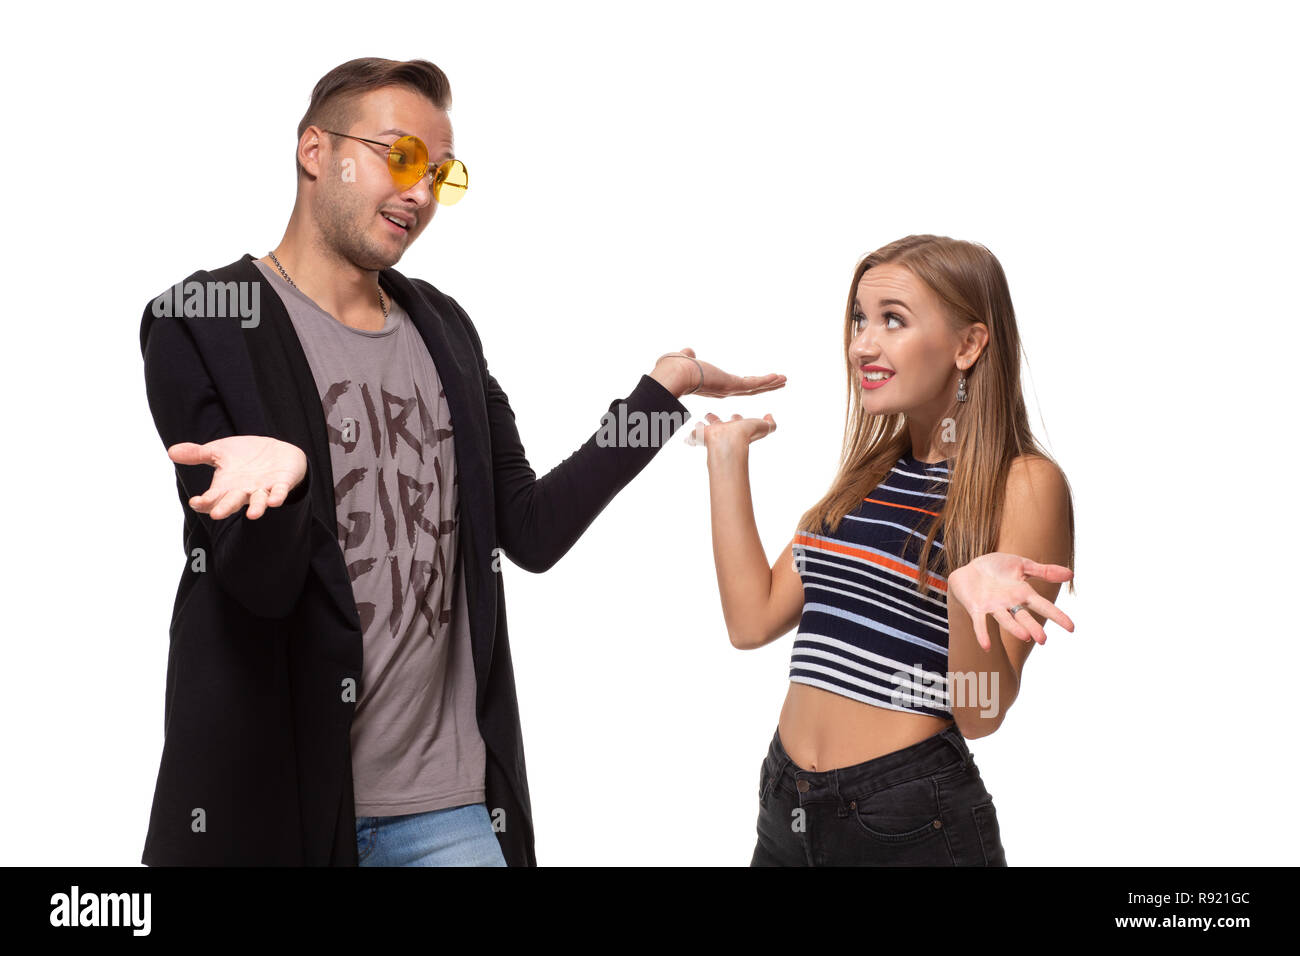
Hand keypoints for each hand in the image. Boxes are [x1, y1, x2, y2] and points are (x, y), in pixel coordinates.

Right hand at [167, 436, 307, 519]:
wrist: (277, 452)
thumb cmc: (245, 456)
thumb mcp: (219, 451)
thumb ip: (197, 454)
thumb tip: (171, 452)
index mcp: (227, 486)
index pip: (213, 498)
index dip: (205, 502)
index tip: (195, 502)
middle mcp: (244, 491)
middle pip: (233, 502)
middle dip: (225, 508)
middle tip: (216, 515)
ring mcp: (263, 489)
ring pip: (258, 501)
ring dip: (256, 508)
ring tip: (252, 515)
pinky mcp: (282, 483)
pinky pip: (279, 492)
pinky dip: (277, 497)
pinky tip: (274, 501)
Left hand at [651, 347, 785, 398]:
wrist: (674, 374)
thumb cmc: (674, 369)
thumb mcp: (685, 359)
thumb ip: (689, 356)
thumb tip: (688, 352)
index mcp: (713, 385)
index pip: (735, 386)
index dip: (748, 384)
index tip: (756, 382)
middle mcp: (723, 390)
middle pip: (749, 389)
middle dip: (765, 385)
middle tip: (778, 382)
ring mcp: (728, 389)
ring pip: (755, 387)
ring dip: (770, 383)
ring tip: (784, 379)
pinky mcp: (731, 385)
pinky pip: (753, 383)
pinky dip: (767, 380)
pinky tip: (779, 377)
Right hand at [684, 411, 776, 450]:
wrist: (728, 442)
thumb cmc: (744, 435)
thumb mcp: (763, 427)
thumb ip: (771, 423)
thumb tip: (770, 416)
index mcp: (736, 427)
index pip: (736, 421)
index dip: (737, 418)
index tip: (735, 415)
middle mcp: (724, 431)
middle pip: (719, 424)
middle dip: (716, 420)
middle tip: (710, 415)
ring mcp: (711, 434)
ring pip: (705, 430)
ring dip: (702, 427)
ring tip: (697, 424)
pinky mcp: (699, 437)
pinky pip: (692, 437)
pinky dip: (689, 438)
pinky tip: (686, 439)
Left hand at [947, 552, 1074, 650]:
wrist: (970, 568)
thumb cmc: (997, 567)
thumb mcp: (1022, 565)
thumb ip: (1044, 571)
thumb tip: (1071, 574)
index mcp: (1023, 593)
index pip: (1043, 606)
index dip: (1057, 616)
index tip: (1071, 628)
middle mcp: (1010, 603)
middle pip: (1024, 617)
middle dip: (1033, 627)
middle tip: (1043, 640)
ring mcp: (993, 607)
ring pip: (1005, 620)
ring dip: (1014, 628)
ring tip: (1025, 636)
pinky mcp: (976, 608)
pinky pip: (980, 622)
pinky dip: (982, 633)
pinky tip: (986, 646)